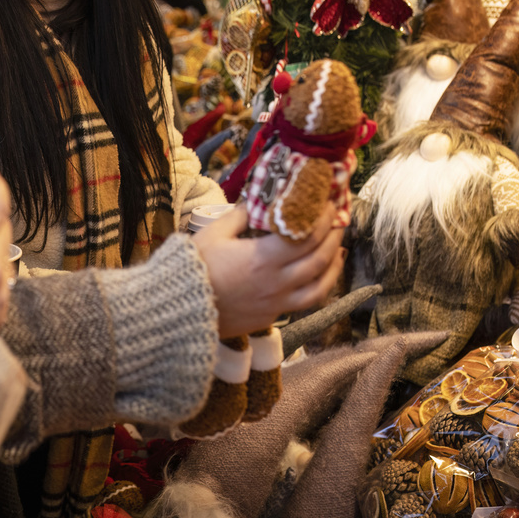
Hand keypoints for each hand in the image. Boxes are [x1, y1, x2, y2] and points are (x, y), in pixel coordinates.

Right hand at [193, 203, 344, 337]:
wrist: (180, 310)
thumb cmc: (194, 269)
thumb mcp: (214, 234)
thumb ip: (239, 216)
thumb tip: (256, 203)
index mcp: (264, 258)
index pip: (306, 235)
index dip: (322, 217)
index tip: (328, 202)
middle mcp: (277, 282)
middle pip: (319, 257)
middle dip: (333, 235)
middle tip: (338, 218)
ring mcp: (278, 302)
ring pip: (321, 285)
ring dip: (334, 264)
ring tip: (337, 246)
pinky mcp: (273, 316)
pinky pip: (307, 301)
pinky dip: (321, 285)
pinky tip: (322, 275)